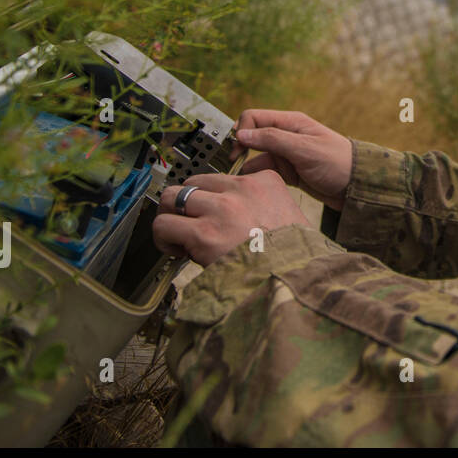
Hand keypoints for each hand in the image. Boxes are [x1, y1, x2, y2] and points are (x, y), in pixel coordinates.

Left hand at [153, 170, 308, 266]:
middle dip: (186, 204)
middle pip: (193, 182)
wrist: (294, 278)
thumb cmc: (292, 255)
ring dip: (172, 217)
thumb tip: (231, 216)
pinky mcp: (204, 233)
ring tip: (180, 237)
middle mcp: (241, 189)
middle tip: (190, 225)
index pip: (220, 178)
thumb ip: (259, 205)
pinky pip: (164, 224)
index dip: (212, 200)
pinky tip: (178, 251)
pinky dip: (164, 239)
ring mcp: (221, 208)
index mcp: (264, 181)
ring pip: (173, 197)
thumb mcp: (287, 214)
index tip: (213, 217)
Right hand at [231, 109, 353, 210]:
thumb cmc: (338, 163)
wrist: (358, 188)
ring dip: (245, 165)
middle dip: (238, 147)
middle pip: (251, 135)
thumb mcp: (305, 149)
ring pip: (255, 156)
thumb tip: (241, 134)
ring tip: (236, 180)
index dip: (241, 131)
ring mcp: (286, 154)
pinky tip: (251, 186)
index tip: (236, 150)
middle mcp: (285, 135)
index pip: (253, 117)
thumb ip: (273, 140)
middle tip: (229, 164)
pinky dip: (255, 177)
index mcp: (290, 122)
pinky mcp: (288, 171)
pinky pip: (264, 171)